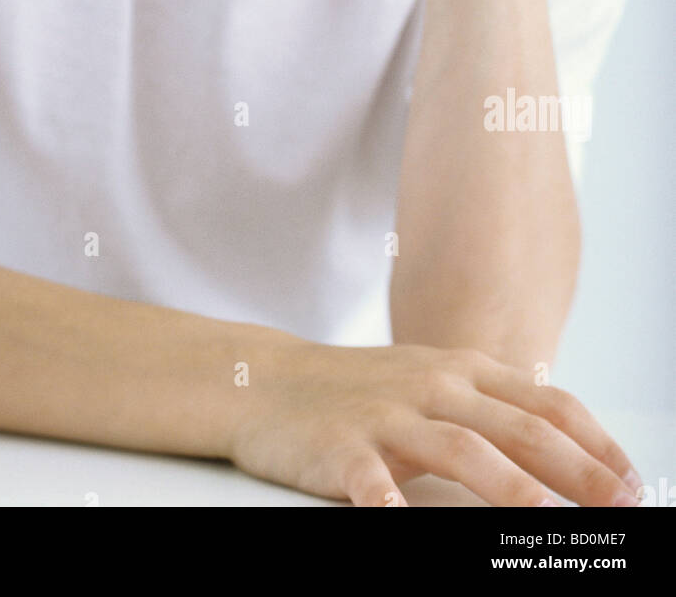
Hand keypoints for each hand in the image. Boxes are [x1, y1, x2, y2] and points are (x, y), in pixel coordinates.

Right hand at [228, 339, 642, 507]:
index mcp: (462, 372)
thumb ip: (490, 409)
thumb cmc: (360, 392)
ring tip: (544, 520)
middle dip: (576, 470)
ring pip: (459, 449)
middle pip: (517, 428)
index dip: (596, 442)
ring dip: (508, 487)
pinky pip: (372, 483)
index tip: (633, 483)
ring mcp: (386, 416)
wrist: (266, 380)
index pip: (546, 404)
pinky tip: (408, 528)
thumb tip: (568, 453)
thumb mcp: (431, 384)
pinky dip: (394, 509)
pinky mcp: (341, 447)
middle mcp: (432, 387)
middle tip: (619, 508)